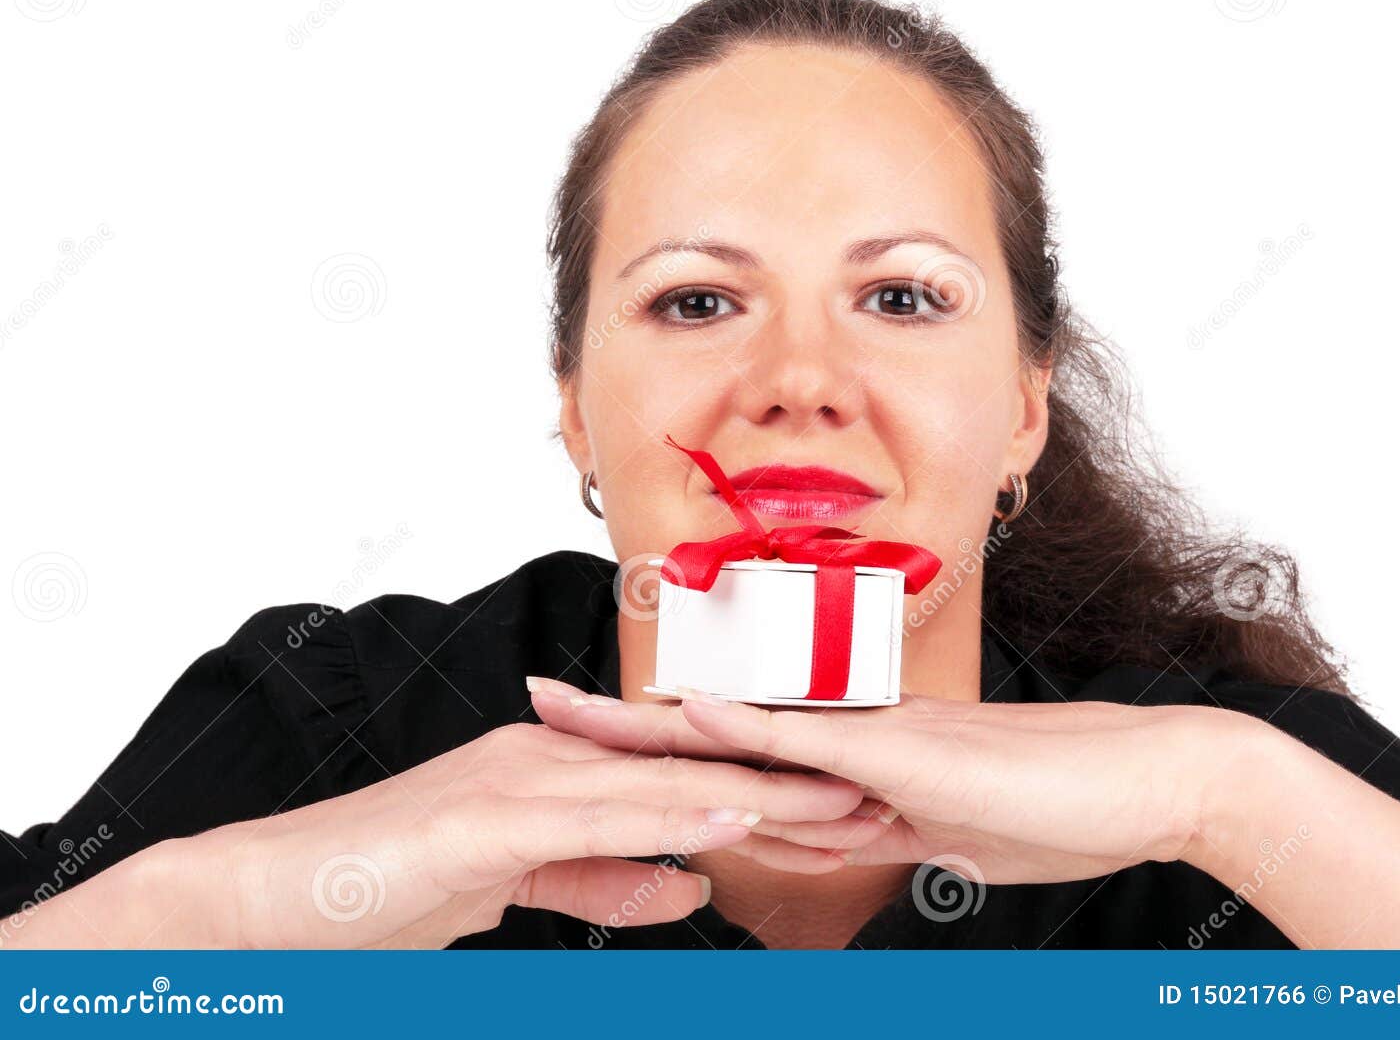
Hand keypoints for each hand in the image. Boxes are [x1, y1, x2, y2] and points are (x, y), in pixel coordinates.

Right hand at [20, 720, 866, 947]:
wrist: (271, 899)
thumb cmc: (388, 887)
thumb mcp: (521, 889)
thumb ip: (604, 880)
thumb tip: (691, 889)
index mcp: (555, 768)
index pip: (679, 776)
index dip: (764, 785)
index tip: (839, 801)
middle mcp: (546, 757)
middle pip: (685, 766)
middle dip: (780, 779)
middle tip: (870, 790)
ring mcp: (516, 781)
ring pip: (656, 783)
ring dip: (751, 791)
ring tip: (832, 799)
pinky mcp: (486, 819)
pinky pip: (595, 818)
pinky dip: (667, 819)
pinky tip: (725, 822)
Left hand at [533, 683, 1271, 885]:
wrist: (1152, 781)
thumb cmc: (1067, 811)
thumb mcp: (954, 840)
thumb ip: (890, 832)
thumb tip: (846, 835)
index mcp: (858, 766)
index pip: (737, 760)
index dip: (660, 749)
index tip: (591, 743)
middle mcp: (854, 741)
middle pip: (714, 731)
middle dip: (619, 724)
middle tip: (537, 704)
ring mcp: (880, 741)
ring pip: (744, 728)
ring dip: (652, 722)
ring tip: (568, 711)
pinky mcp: (912, 755)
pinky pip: (816, 743)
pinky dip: (747, 730)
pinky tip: (686, 716)